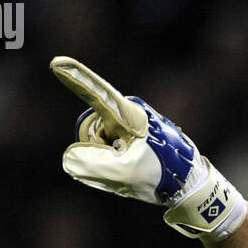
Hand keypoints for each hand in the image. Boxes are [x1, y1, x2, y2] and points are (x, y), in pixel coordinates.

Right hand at [50, 55, 247, 239]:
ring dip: (108, 155)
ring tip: (135, 166)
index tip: (57, 62)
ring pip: (99, 137)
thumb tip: (71, 157)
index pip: (99, 96)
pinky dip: (114, 158)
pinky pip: (108, 143)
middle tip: (127, 164)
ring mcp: (131, 119)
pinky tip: (133, 166)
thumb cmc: (163, 176)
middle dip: (98, 149)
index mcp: (131, 116)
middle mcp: (130, 111)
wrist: (190, 184)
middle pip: (91, 127)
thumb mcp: (128, 175)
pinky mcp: (131, 129)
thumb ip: (95, 166)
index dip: (77, 80)